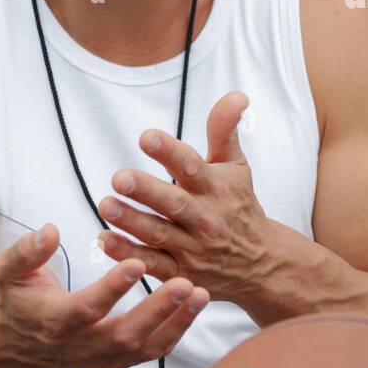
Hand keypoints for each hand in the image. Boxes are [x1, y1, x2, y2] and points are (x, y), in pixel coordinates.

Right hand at [0, 222, 209, 367]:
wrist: (18, 344)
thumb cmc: (19, 301)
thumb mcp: (9, 272)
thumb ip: (26, 252)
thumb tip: (49, 231)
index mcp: (55, 320)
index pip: (87, 308)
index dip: (113, 288)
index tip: (138, 262)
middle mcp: (80, 344)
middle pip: (123, 335)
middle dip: (157, 310)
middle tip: (185, 283)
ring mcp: (100, 357)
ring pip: (143, 348)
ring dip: (176, 323)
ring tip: (201, 294)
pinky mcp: (115, 361)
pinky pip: (150, 353)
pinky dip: (175, 333)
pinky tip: (194, 309)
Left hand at [96, 91, 276, 302]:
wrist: (263, 264)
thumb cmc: (240, 206)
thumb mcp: (237, 166)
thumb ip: (225, 130)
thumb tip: (236, 94)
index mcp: (216, 187)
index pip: (192, 166)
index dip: (169, 151)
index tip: (146, 137)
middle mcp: (206, 218)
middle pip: (174, 203)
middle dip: (146, 190)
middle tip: (118, 177)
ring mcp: (193, 248)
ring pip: (158, 234)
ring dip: (131, 221)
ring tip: (105, 205)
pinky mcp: (181, 273)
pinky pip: (152, 264)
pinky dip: (129, 255)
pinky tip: (104, 240)